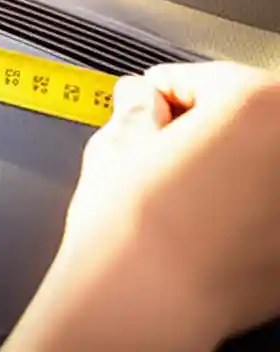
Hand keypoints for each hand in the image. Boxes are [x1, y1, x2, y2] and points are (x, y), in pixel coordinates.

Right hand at [5, 61, 279, 350]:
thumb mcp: (116, 146)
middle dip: (206, 128)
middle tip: (163, 152)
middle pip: (247, 118)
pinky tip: (205, 224)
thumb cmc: (132, 231)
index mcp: (259, 104)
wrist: (144, 304)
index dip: (162, 95)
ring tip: (182, 192)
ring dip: (232, 168)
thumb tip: (142, 101)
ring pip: (262, 166)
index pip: (202, 78)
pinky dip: (248, 211)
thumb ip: (138, 111)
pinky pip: (269, 210)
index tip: (146, 109)